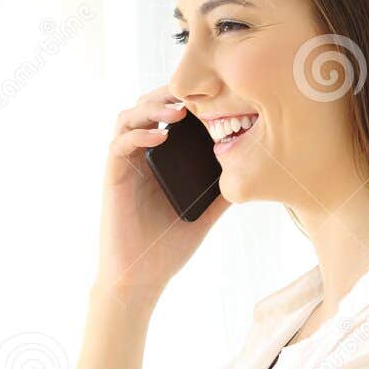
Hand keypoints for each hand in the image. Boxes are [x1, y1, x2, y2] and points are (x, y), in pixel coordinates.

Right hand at [94, 85, 228, 303]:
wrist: (141, 277)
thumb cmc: (170, 246)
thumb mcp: (207, 212)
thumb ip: (224, 190)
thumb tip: (254, 170)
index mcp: (162, 158)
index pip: (169, 114)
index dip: (185, 98)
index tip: (211, 91)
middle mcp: (141, 155)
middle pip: (147, 106)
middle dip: (168, 94)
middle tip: (194, 92)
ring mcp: (125, 164)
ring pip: (129, 117)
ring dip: (152, 108)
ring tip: (179, 111)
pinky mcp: (113, 176)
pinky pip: (119, 144)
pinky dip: (139, 134)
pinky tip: (161, 136)